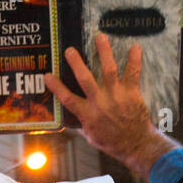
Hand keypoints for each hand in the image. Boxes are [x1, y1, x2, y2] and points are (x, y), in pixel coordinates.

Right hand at [44, 33, 178, 178]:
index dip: (56, 87)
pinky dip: (134, 59)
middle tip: (69, 50)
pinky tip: (135, 46)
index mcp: (88, 114)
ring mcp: (116, 96)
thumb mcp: (91, 136)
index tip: (47, 75)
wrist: (136, 145)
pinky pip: (133, 73)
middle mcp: (100, 103)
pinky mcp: (131, 93)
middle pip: (85, 79)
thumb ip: (81, 123)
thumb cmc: (112, 142)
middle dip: (77, 63)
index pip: (67, 99)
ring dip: (104, 52)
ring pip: (108, 70)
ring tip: (100, 37)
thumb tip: (69, 117)